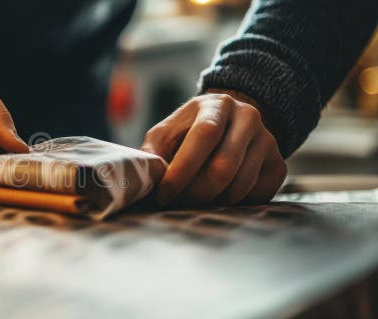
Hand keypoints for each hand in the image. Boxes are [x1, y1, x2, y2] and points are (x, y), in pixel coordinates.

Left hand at [140, 91, 286, 206]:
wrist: (228, 125)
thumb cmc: (187, 132)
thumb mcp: (166, 133)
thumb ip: (153, 153)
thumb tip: (144, 180)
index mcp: (217, 105)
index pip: (205, 135)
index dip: (183, 169)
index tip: (164, 194)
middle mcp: (248, 118)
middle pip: (224, 167)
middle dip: (194, 194)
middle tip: (176, 204)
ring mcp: (268, 142)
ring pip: (239, 186)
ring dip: (210, 203)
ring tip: (191, 202)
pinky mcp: (278, 165)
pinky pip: (255, 197)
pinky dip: (232, 206)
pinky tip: (215, 198)